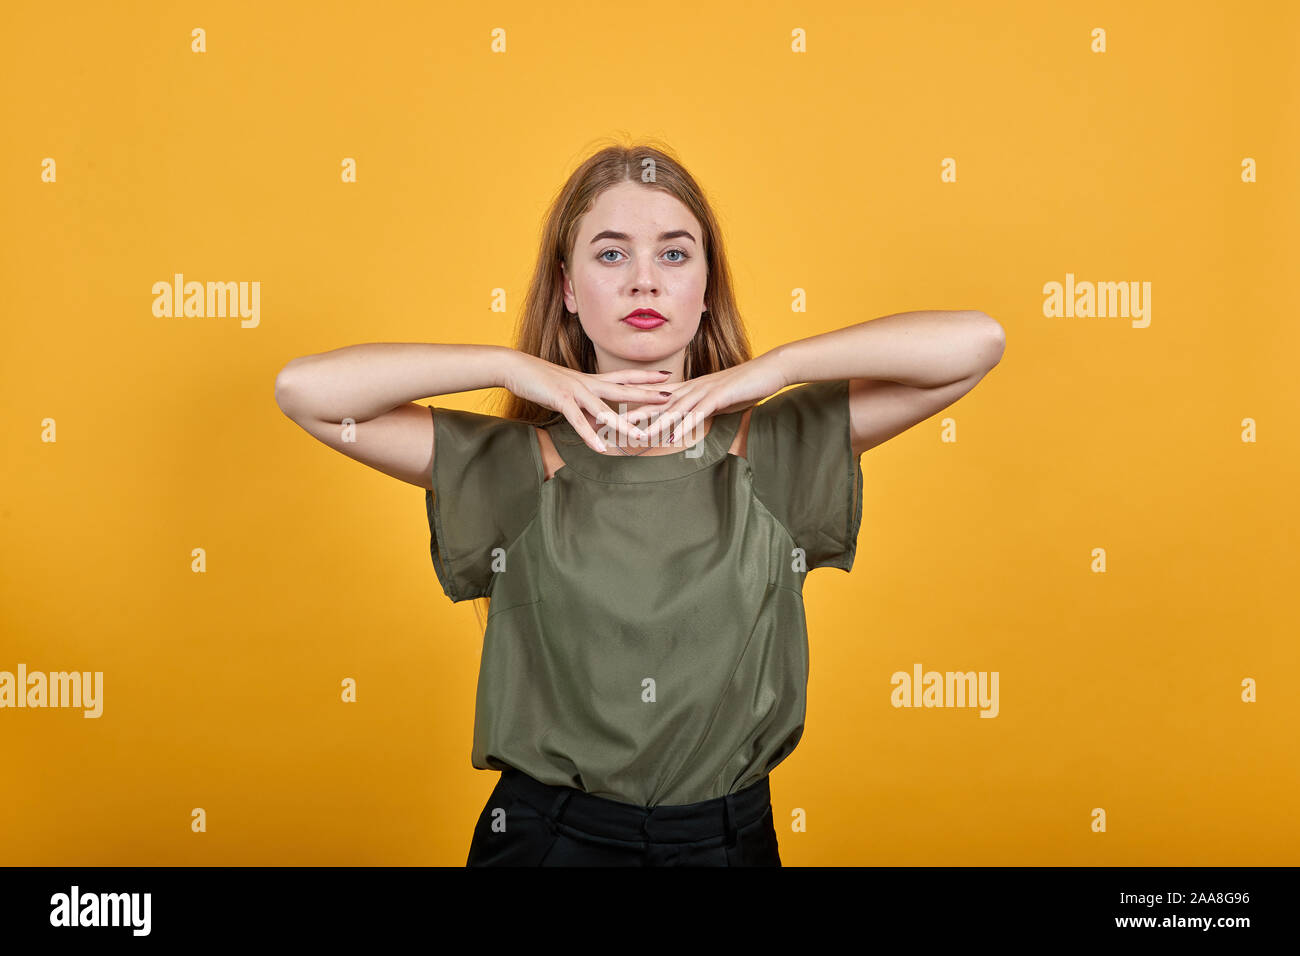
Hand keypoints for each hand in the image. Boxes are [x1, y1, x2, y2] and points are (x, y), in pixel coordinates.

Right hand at [502, 353, 672, 451]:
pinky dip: (590, 435)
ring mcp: (576, 391)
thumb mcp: (568, 394)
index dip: (645, 376)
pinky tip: (601, 448)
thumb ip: (585, 408)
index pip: (624, 376)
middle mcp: (588, 383)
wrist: (516, 368)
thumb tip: (598, 423)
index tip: (667, 376)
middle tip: (671, 397)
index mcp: (591, 380)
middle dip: (647, 394)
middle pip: (624, 389)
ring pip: (604, 410)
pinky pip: (578, 421)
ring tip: (642, 437)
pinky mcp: (561, 400)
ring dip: (623, 424)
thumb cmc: (541, 380)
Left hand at [630, 352, 789, 446]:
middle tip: (614, 425)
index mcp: (690, 388)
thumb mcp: (718, 401)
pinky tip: (673, 436)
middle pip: (657, 402)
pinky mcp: (718, 397)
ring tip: (637, 436)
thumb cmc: (746, 386)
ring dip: (655, 423)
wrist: (770, 370)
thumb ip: (701, 410)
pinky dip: (684, 425)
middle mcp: (692, 387)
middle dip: (635, 414)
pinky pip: (698, 413)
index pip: (656, 397)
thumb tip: (687, 424)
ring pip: (674, 409)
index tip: (615, 414)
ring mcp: (704, 391)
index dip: (635, 405)